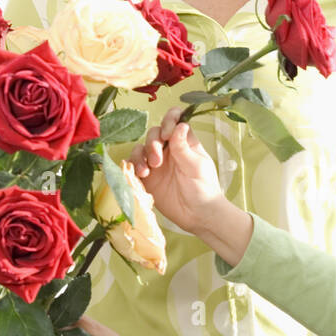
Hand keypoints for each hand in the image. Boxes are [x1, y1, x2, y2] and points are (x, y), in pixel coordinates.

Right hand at [128, 106, 225, 235]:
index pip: (175, 120)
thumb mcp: (197, 167)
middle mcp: (169, 149)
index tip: (167, 134)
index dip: (168, 120)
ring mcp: (156, 162)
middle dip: (152, 143)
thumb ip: (184, 147)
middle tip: (157, 161)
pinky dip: (132, 166)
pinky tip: (139, 175)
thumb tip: (180, 125)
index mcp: (184, 142)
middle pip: (154, 133)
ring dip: (140, 155)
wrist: (197, 215)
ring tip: (146, 171)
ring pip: (141, 148)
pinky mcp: (146, 177)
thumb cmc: (204, 189)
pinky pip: (133, 165)